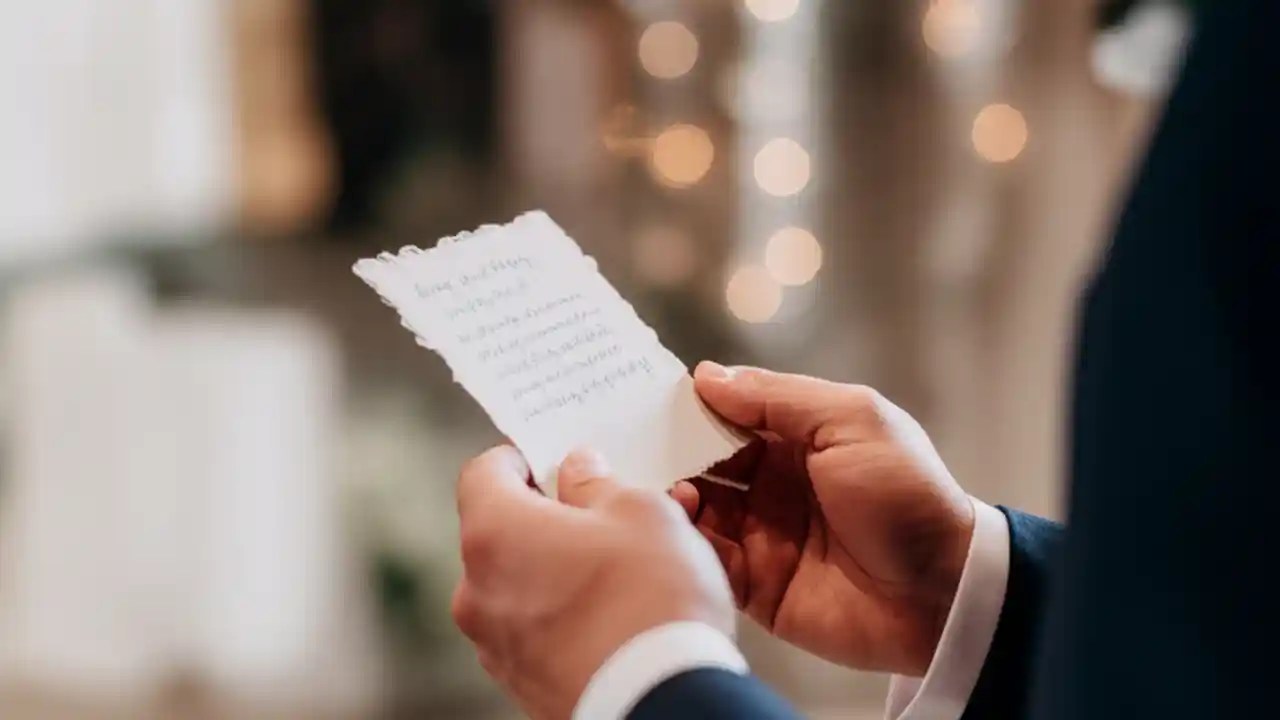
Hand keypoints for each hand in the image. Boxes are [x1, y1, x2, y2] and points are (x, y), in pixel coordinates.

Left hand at [451, 446, 735, 719]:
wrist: (662, 704)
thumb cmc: (651, 600)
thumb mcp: (641, 512)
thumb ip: (599, 483)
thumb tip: (578, 471)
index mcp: (494, 533)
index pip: (483, 472)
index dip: (521, 458)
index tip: (555, 459)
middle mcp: (478, 591)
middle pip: (503, 532)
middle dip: (551, 518)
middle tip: (606, 514)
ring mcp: (496, 645)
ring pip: (522, 585)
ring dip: (561, 569)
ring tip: (625, 568)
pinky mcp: (522, 684)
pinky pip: (537, 630)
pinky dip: (567, 615)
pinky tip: (618, 615)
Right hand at [672, 363, 974, 675]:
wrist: (944, 594)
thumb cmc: (907, 497)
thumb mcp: (852, 423)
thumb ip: (779, 399)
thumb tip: (707, 376)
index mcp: (797, 439)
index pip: (728, 414)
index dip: (689, 405)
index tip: (642, 395)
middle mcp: (772, 483)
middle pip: (702, 460)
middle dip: (666, 450)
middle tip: (629, 442)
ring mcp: (761, 533)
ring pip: (696, 507)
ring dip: (672, 493)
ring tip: (663, 485)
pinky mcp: (755, 583)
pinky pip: (707, 557)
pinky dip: (685, 540)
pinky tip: (678, 521)